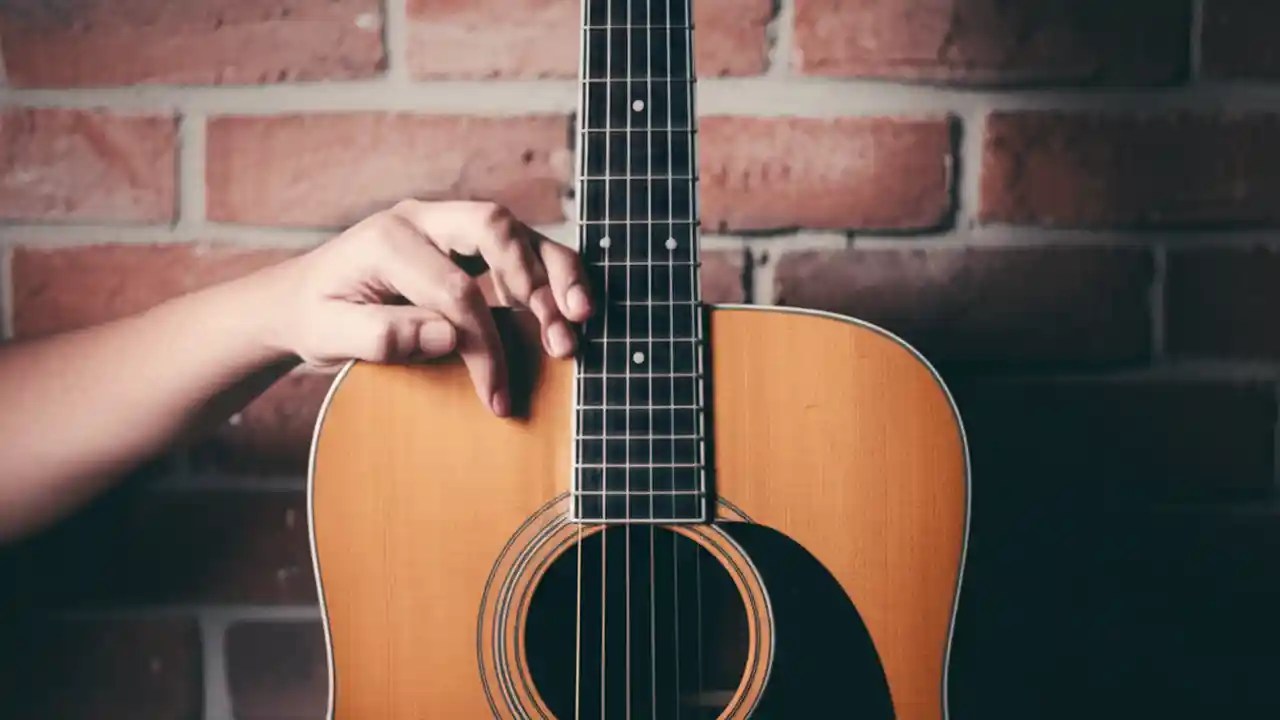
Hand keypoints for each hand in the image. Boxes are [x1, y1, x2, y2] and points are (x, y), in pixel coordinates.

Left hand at [267, 199, 592, 415]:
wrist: (299, 298)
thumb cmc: (315, 316)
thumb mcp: (327, 334)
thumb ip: (382, 335)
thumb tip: (448, 337)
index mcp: (388, 239)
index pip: (456, 289)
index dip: (485, 346)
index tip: (496, 394)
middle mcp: (424, 220)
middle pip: (496, 228)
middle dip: (534, 283)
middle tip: (560, 340)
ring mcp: (450, 227)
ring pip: (520, 231)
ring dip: (555, 276)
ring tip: (579, 319)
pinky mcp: (469, 244)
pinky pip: (522, 249)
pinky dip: (549, 276)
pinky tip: (566, 311)